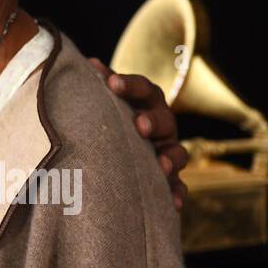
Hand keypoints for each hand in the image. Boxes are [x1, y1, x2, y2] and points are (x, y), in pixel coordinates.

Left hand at [89, 57, 188, 211]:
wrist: (116, 150)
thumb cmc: (107, 118)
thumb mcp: (103, 102)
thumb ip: (98, 85)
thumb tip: (88, 63)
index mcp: (145, 103)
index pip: (144, 89)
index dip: (130, 85)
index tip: (111, 83)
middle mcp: (161, 126)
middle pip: (165, 119)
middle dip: (154, 121)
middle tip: (140, 125)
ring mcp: (166, 152)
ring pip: (177, 153)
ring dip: (171, 159)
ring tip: (161, 166)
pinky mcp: (168, 180)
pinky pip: (179, 187)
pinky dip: (178, 194)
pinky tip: (174, 204)